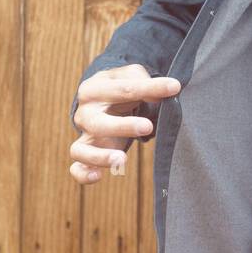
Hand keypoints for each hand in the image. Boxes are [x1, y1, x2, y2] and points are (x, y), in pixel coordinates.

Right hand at [69, 63, 179, 184]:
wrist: (103, 100)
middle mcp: (84, 113)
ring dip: (100, 157)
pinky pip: (77, 168)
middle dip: (123, 126)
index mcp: (94, 88)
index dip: (150, 88)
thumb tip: (160, 92)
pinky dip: (84, 174)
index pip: (123, 89)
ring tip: (121, 159)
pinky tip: (98, 177)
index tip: (174, 88)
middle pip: (98, 123)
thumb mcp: (132, 75)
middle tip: (147, 127)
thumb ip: (143, 80)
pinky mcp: (85, 153)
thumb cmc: (121, 87)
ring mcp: (83, 136)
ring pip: (80, 150)